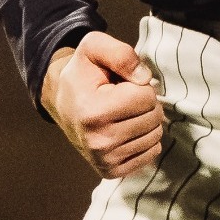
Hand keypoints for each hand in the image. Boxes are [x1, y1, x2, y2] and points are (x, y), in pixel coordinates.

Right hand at [42, 32, 165, 177]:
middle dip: (145, 102)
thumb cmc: (82, 74)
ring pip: (155, 135)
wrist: (64, 103)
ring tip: (123, 112)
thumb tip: (145, 78)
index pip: (146, 96)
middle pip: (154, 117)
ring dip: (146, 120)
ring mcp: (105, 160)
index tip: (120, 84)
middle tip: (123, 98)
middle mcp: (99, 142)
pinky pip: (151, 152)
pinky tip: (127, 128)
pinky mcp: (112, 171)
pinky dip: (145, 138)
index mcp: (93, 112)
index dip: (140, 84)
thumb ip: (121, 54)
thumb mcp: (94, 47)